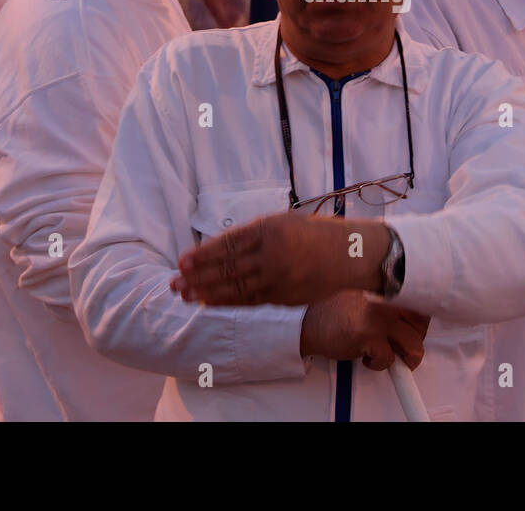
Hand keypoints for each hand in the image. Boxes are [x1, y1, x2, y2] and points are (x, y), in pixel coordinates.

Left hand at [172, 213, 389, 305]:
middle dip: (198, 276)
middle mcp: (272, 255)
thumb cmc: (314, 233)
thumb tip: (221, 248)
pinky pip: (250, 301)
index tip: (182, 261)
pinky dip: (227, 302)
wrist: (350, 255)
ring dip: (207, 293)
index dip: (203, 254)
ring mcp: (278, 278)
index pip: (229, 244)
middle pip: (228, 268)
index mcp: (271, 229)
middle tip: (174, 283)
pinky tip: (209, 302)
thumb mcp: (284, 221)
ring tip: (185, 295)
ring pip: (235, 288)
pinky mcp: (284, 297)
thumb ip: (254, 233)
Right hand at [300, 291, 429, 370]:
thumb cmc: (335, 309)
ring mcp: (380, 316)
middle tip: (400, 344)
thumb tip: (415, 319)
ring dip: (403, 357)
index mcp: (388, 284)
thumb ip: (389, 300)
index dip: (422, 318)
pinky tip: (364, 356)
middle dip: (414, 338)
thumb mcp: (366, 294)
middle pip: (423, 324)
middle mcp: (388, 297)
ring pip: (413, 345)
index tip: (420, 328)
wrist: (306, 321)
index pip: (423, 297)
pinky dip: (378, 365)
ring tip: (387, 354)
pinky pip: (389, 360)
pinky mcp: (369, 335)